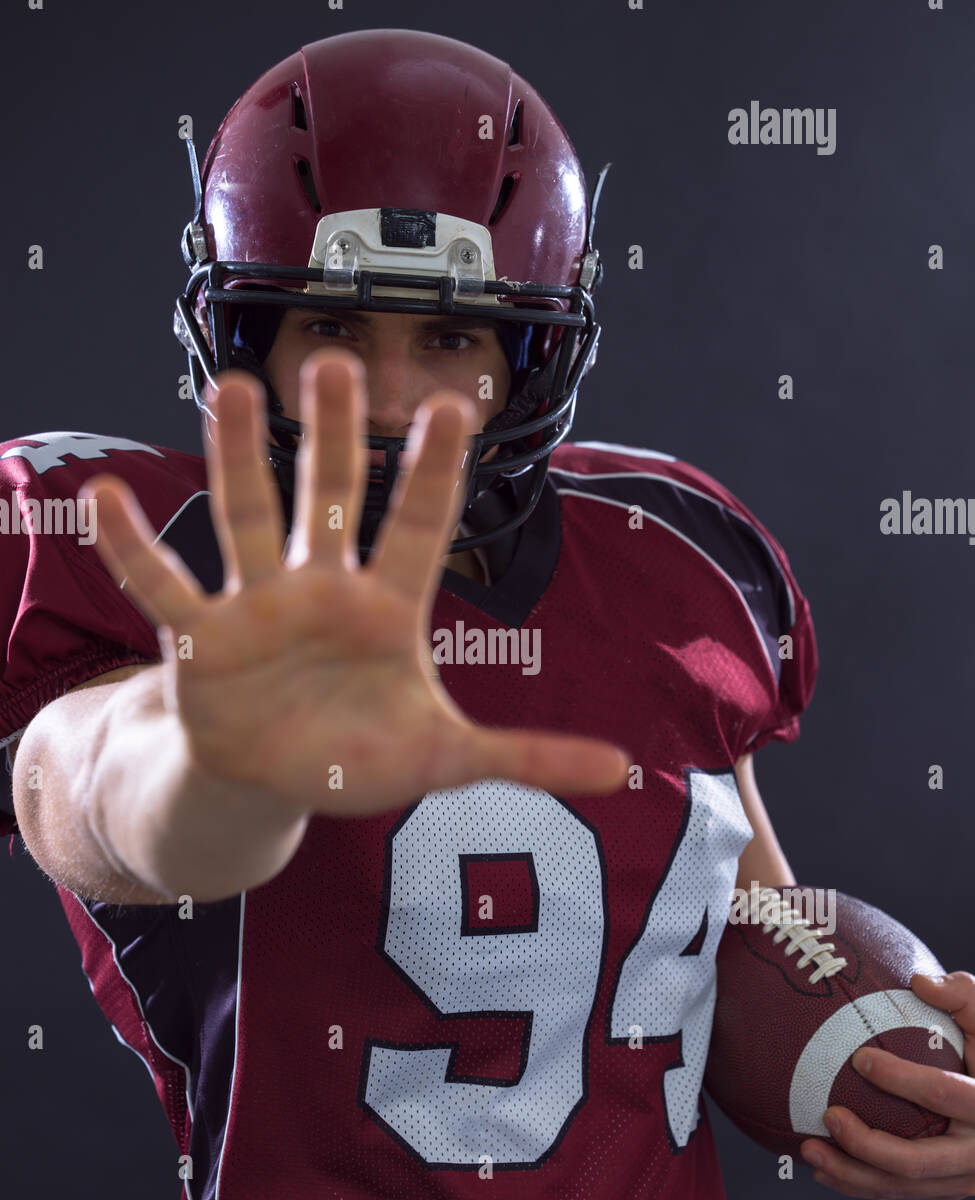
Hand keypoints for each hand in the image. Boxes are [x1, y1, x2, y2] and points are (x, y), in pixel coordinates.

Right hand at [79, 350, 629, 816]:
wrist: (276, 782)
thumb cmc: (362, 755)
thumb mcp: (447, 755)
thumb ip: (528, 755)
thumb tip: (624, 770)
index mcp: (388, 608)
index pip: (419, 528)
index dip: (436, 472)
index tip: (455, 405)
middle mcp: (323, 589)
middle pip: (332, 498)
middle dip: (337, 436)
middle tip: (337, 364)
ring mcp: (259, 606)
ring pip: (247, 518)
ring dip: (240, 459)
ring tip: (234, 390)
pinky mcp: (201, 639)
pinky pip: (161, 586)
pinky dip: (131, 549)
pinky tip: (103, 498)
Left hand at [800, 971, 974, 1199]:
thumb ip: (963, 996)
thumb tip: (918, 981)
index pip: (944, 1094)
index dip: (902, 1078)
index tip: (859, 1058)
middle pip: (917, 1161)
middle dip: (866, 1144)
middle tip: (828, 1116)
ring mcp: (964, 1178)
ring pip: (904, 1186)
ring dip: (851, 1174)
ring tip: (809, 1149)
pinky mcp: (948, 1187)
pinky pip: (902, 1192)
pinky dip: (862, 1185)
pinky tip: (824, 1170)